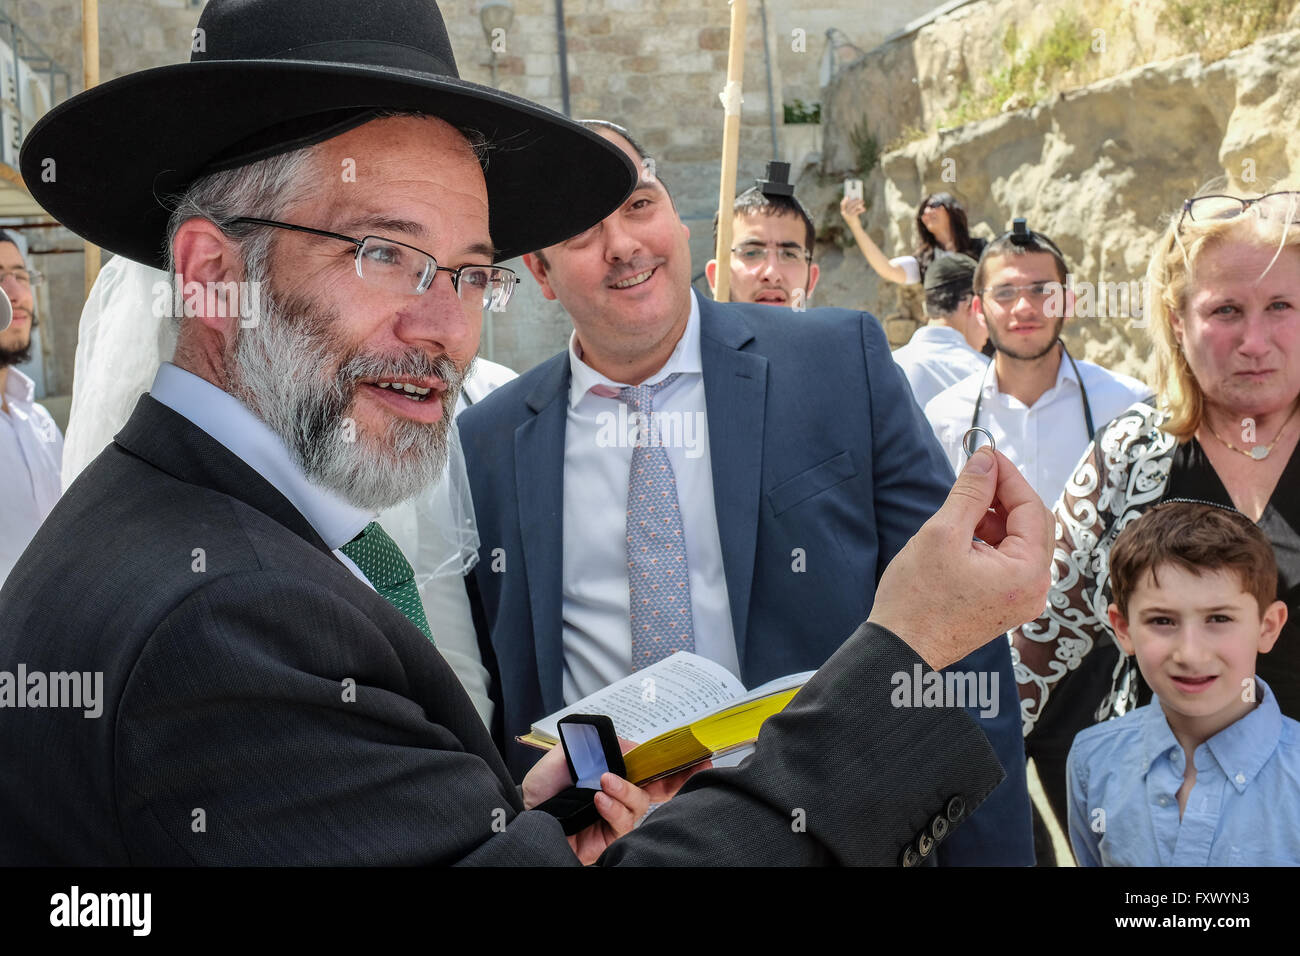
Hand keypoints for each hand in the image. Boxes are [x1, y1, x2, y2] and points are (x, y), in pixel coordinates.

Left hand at [522, 737, 711, 864]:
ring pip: (642, 803)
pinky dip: (615, 808)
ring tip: (605, 782)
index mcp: (612, 773)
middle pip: (658, 787)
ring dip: (627, 790)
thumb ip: (590, 745)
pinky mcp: (610, 837)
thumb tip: (623, 742)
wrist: (522, 821)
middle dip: (678, 776)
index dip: (668, 758)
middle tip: (694, 766)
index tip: (689, 749)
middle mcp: (619, 794)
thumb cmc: (540, 792)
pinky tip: (600, 799)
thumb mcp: (561, 757)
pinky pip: (624, 822)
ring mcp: (616, 816)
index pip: (646, 765)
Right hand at [840, 195, 865, 220]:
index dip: (844, 200)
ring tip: (863, 202)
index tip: (848, 196)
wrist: (855, 227)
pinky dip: (861, 210)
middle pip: (849, 205)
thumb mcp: (851, 212)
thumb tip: (856, 198)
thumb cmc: (854, 218)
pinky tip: (864, 209)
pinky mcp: (852, 218)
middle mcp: (844, 214)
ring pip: (853, 207)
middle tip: (859, 198)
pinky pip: (857, 212)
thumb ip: (852, 206)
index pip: (842, 204)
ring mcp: (848, 216)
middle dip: (855, 200)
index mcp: (842, 211)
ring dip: (859, 203)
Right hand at [868, 447, 1052, 669]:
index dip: (1009, 477)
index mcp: (1027, 573)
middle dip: (1004, 496)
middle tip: (975, 475)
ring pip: (1019, 542)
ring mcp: (1021, 600)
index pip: (1032, 508)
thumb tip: (986, 460)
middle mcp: (1033, 589)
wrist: (900, 649)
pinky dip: (990, 541)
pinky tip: (963, 534)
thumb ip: (970, 493)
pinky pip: (1008, 561)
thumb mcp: (942, 534)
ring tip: (961, 509)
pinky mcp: (1004, 605)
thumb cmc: (917, 598)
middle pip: (1032, 525)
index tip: (986, 455)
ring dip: (995, 518)